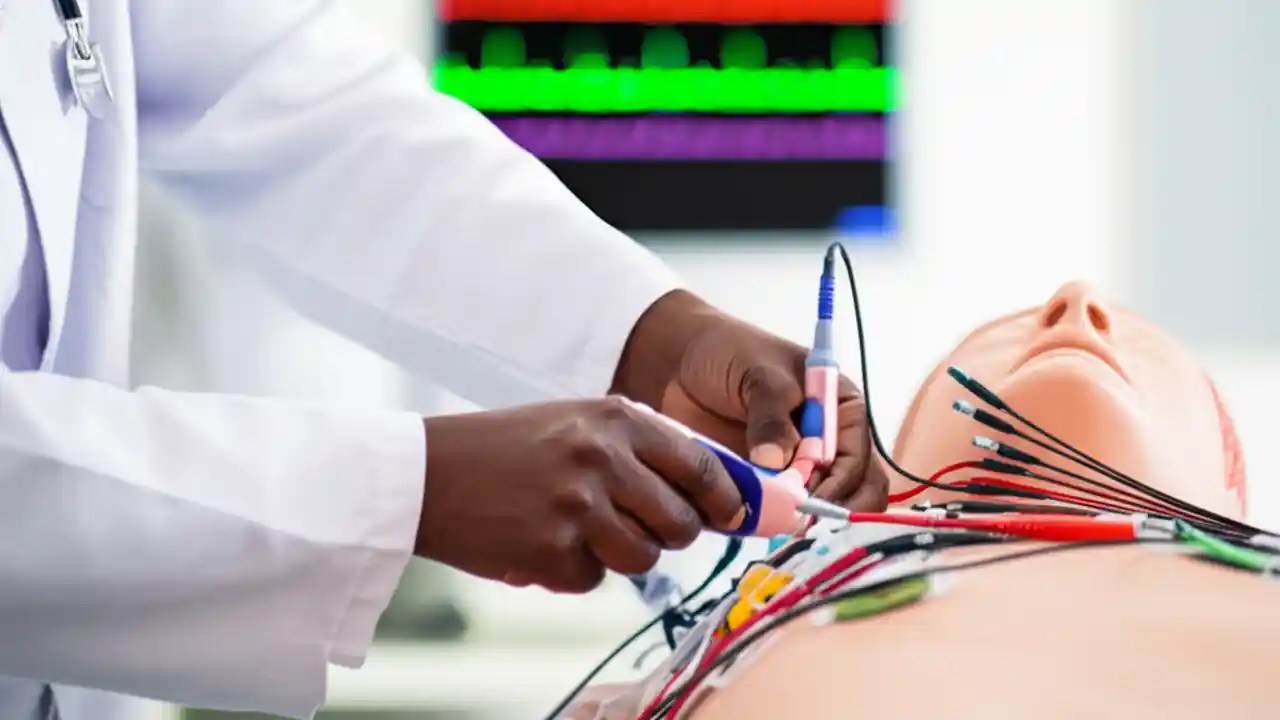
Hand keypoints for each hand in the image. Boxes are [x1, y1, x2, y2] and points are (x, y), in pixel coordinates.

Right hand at [416, 398, 742, 592]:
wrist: (426, 474)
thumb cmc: (507, 448)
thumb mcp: (577, 422)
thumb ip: (639, 447)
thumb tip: (708, 491)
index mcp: (616, 419)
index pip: (700, 466)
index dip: (724, 500)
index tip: (732, 517)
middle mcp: (602, 458)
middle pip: (679, 523)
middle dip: (667, 534)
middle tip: (636, 527)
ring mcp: (577, 506)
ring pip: (643, 558)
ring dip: (619, 555)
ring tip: (577, 531)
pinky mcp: (551, 550)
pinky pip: (593, 578)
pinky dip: (572, 571)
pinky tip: (540, 542)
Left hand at [613, 290, 888, 510]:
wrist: (682, 363)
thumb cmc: (730, 354)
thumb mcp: (758, 374)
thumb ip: (771, 415)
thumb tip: (776, 463)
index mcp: (841, 411)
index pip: (860, 459)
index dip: (839, 483)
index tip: (806, 497)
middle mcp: (830, 445)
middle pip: (856, 492)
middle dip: (833, 510)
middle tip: (798, 517)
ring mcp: (799, 469)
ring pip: (824, 511)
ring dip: (807, 522)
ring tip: (776, 521)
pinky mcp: (769, 487)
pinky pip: (781, 515)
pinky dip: (773, 523)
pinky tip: (755, 521)